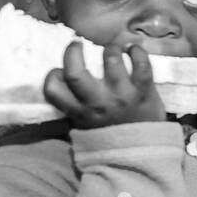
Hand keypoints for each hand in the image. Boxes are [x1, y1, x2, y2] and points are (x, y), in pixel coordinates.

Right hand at [43, 41, 166, 128]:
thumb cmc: (113, 135)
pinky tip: (134, 50)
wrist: (144, 152)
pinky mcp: (144, 91)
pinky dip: (137, 52)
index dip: (53, 75)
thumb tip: (65, 82)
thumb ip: (76, 107)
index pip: (53, 89)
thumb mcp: (86, 126)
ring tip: (112, 49)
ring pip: (110, 60)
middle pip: (75, 71)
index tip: (60, 69)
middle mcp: (97, 102)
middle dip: (73, 52)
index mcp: (79, 112)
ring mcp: (121, 95)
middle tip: (77, 44)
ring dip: (110, 49)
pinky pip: (141, 65)